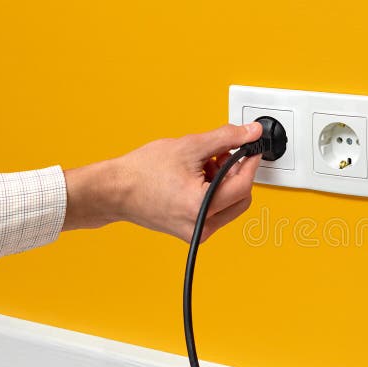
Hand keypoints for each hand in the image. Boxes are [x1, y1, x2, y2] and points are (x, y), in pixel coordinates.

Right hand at [62, 122, 262, 241]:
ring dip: (226, 183)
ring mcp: (198, 233)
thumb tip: (251, 133)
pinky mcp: (193, 233)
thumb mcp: (189, 146)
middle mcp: (202, 226)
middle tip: (223, 155)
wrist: (114, 191)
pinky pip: (217, 212)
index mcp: (201, 206)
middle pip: (241, 197)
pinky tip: (198, 179)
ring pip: (231, 205)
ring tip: (204, 166)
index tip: (252, 148)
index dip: (251, 163)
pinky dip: (215, 194)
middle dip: (236, 174)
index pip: (244, 185)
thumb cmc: (142, 172)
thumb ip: (226, 138)